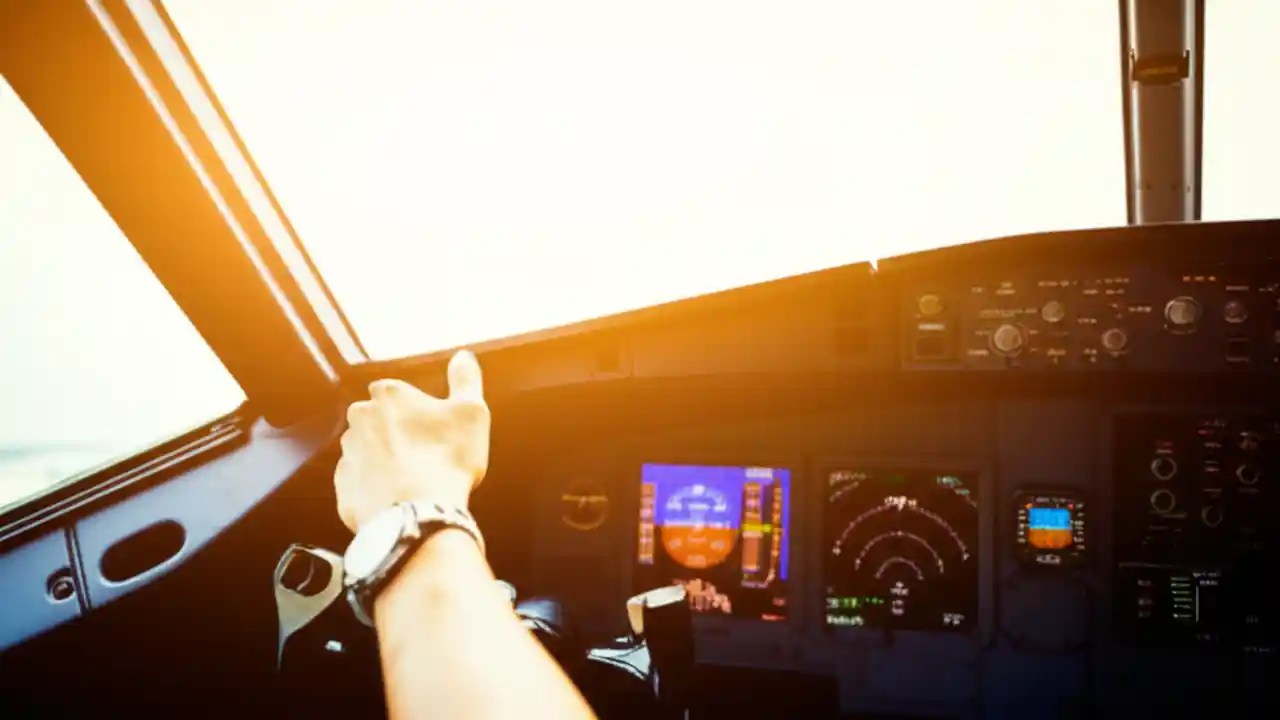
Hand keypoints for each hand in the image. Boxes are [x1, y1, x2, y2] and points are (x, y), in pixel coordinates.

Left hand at [334, 350, 490, 532]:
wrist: (419, 515)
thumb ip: (465, 378)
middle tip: (427, 455)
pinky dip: (376, 487)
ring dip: (385, 460)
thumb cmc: (446, 460)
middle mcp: (359, 419)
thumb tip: (464, 356)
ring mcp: (348, 454)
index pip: (397, 392)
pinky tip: (399, 497)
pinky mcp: (343, 488)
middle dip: (398, 433)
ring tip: (414, 479)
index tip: (433, 428)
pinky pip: (361, 482)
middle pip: (379, 420)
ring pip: (368, 450)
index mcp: (387, 395)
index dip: (417, 410)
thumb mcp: (471, 412)